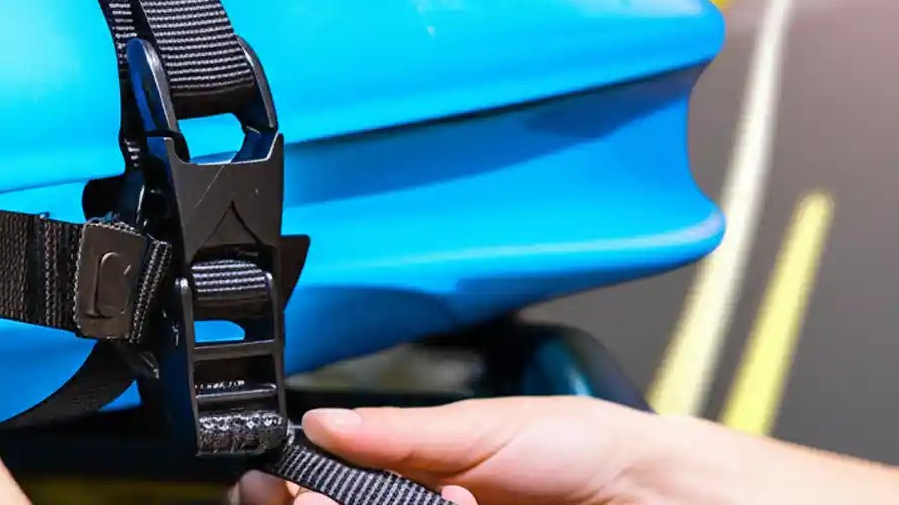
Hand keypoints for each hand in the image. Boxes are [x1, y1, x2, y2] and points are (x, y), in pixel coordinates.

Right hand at [233, 396, 898, 504]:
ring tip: (339, 504)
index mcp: (425, 466)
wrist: (653, 492)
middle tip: (284, 500)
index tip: (267, 481)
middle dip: (307, 504)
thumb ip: (401, 432)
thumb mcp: (484, 427)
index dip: (299, 479)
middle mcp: (430, 504)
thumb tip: (324, 424)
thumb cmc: (586, 446)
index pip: (340, 475)